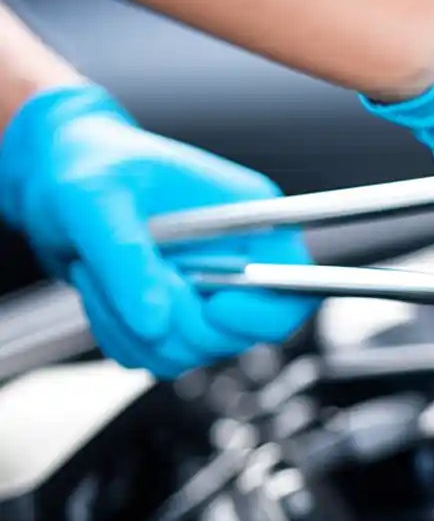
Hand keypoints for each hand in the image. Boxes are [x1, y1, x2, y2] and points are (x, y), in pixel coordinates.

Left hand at [0, 86, 316, 377]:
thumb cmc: (87, 163)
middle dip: (174, 319)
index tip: (211, 304)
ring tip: (99, 274)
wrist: (51, 175)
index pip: (294, 288)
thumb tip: (155, 322)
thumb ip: (127, 258)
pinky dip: (119, 335)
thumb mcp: (95, 198)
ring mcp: (208, 293)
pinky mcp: (175, 315)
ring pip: (192, 352)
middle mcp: (240, 261)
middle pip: (237, 334)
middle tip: (130, 278)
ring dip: (133, 327)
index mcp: (252, 220)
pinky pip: (158, 357)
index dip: (260, 312)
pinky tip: (100, 291)